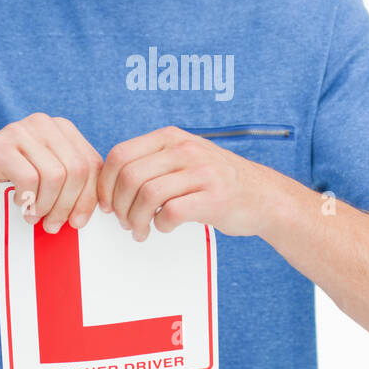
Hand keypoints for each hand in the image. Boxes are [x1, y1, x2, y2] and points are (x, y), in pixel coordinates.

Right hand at [0, 114, 102, 230]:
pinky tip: (19, 207)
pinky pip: (30, 179)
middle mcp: (43, 123)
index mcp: (61, 129)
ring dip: (47, 206)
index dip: (90, 197)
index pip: (92, 164)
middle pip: (77, 170)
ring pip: (56, 176)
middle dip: (69, 205)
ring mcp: (19, 130)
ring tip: (35, 217)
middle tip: (53, 225)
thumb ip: (72, 187)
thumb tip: (101, 209)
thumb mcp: (48, 186)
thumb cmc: (6, 187)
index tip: (78, 221)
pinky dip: (28, 201)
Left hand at [96, 125, 274, 240]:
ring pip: (147, 195)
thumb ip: (151, 162)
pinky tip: (164, 228)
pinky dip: (160, 225)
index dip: (105, 184)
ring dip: (136, 220)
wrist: (263, 195)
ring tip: (140, 230)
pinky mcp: (214, 197)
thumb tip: (107, 184)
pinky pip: (171, 212)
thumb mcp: (183, 157)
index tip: (107, 204)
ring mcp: (201, 171)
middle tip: (125, 222)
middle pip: (130, 177)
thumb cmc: (214, 181)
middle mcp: (184, 149)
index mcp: (170, 137)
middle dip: (119, 206)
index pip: (120, 155)